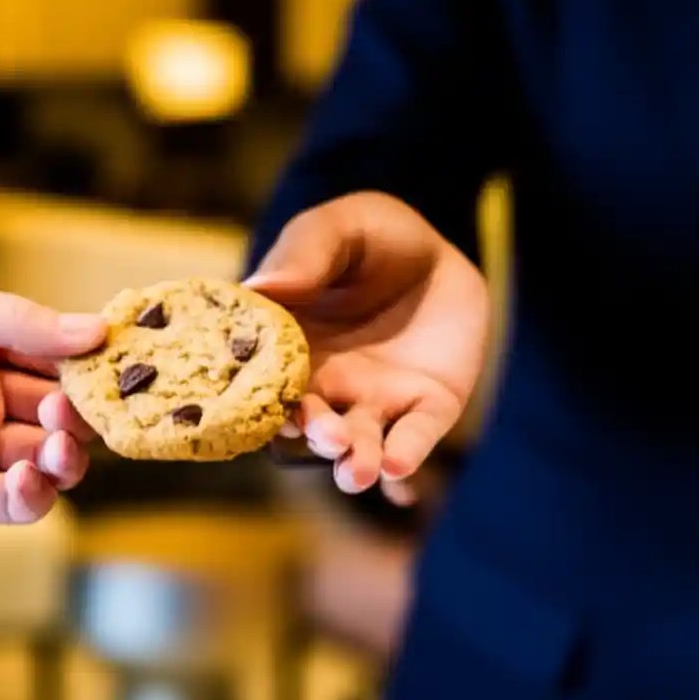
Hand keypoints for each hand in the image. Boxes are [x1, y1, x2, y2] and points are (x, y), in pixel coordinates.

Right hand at [245, 191, 488, 501]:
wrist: (438, 252)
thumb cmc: (371, 238)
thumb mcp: (339, 227)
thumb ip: (305, 252)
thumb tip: (260, 286)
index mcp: (290, 347)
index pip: (266, 382)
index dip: (262, 400)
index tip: (265, 408)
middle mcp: (326, 385)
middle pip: (311, 425)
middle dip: (316, 436)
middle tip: (326, 436)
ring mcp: (376, 401)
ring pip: (358, 444)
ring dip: (354, 462)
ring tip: (358, 471)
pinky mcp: (427, 407)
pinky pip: (414, 440)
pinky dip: (405, 457)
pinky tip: (399, 471)